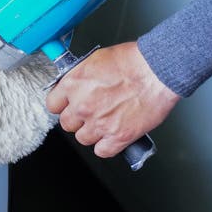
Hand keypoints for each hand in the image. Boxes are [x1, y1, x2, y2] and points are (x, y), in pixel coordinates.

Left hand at [46, 42, 179, 157]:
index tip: (69, 106)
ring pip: (83, 138)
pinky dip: (107, 146)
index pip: (53, 105)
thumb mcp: (95, 60)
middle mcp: (82, 106)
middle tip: (92, 112)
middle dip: (78, 119)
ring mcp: (99, 123)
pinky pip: (102, 151)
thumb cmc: (133, 60)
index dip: (63, 106)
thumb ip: (79, 77)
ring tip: (106, 122)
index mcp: (73, 85)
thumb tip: (74, 85)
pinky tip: (113, 136)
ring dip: (93, 133)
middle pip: (67, 124)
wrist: (158, 70)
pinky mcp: (118, 136)